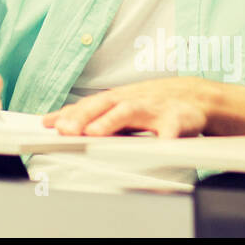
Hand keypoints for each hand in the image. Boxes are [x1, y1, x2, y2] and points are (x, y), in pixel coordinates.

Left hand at [42, 77, 214, 136]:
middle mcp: (133, 101)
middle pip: (103, 104)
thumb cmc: (152, 106)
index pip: (89, 105)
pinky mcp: (179, 119)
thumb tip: (54, 122)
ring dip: (111, 121)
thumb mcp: (120, 108)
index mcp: (118, 100)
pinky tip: (153, 146)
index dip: (68, 114)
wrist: (196, 97)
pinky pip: (171, 129)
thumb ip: (91, 116)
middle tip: (65, 131)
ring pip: (130, 110)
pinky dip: (163, 138)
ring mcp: (154, 108)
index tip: (48, 124)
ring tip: (94, 133)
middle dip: (82, 116)